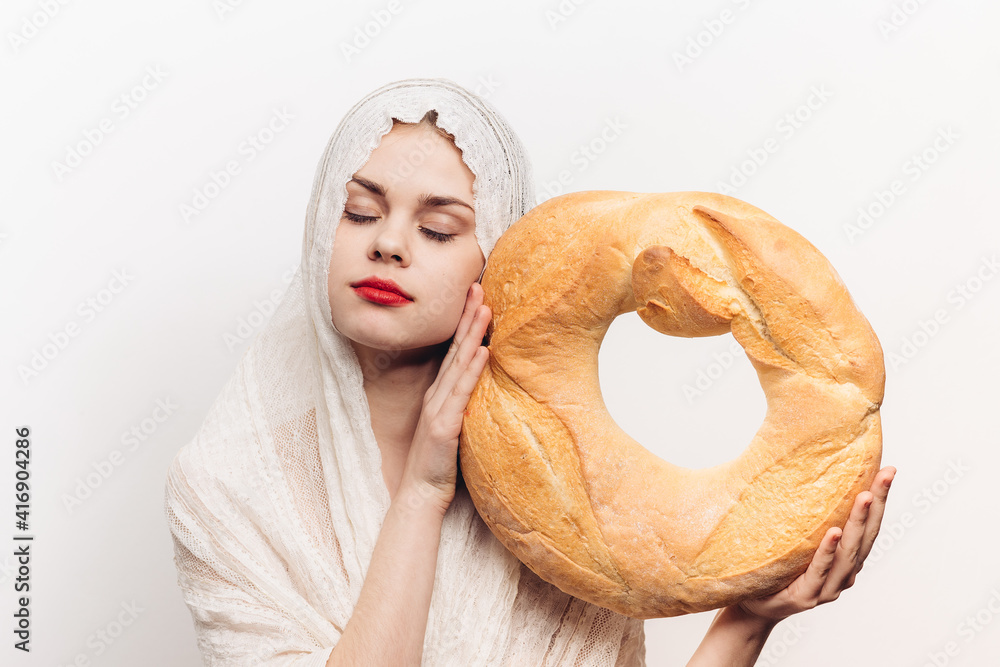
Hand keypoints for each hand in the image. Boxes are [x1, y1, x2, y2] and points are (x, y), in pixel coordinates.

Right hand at [401, 282, 491, 512]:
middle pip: (455, 349)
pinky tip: (482, 351)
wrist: (421, 492)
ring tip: (485, 309)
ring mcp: (439, 408)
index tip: (476, 298)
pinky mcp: (445, 425)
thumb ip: (463, 406)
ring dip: (472, 334)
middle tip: (479, 288)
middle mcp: (437, 395)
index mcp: (440, 395)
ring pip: (458, 364)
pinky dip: (472, 370)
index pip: (454, 352)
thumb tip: (480, 389)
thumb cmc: (439, 463)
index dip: (464, 324)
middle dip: (467, 317)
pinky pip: (461, 393)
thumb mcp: (453, 427)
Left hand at [737, 465, 895, 621]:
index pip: (868, 525)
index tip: (888, 471)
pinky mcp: (806, 597)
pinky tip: (833, 532)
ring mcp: (827, 587)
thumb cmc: (774, 567)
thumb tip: (792, 464)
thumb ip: (803, 514)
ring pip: (848, 553)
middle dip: (877, 505)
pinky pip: (819, 571)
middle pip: (865, 536)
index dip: (880, 499)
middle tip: (885, 476)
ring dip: (857, 523)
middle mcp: (843, 573)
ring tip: (865, 497)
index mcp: (845, 558)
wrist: (751, 605)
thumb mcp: (793, 537)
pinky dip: (827, 552)